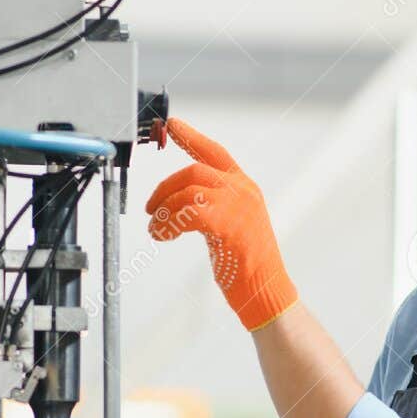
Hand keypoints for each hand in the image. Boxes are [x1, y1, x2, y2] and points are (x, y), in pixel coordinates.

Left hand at [145, 118, 297, 330]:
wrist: (267, 293)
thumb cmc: (248, 267)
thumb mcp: (232, 227)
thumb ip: (213, 208)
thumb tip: (181, 203)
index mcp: (246, 188)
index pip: (215, 153)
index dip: (191, 137)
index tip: (171, 125)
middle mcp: (244, 191)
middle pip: (195, 170)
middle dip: (164, 187)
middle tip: (149, 208)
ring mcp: (239, 207)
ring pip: (189, 190)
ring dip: (163, 210)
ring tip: (154, 230)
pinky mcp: (229, 226)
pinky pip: (188, 213)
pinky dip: (168, 224)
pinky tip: (162, 236)